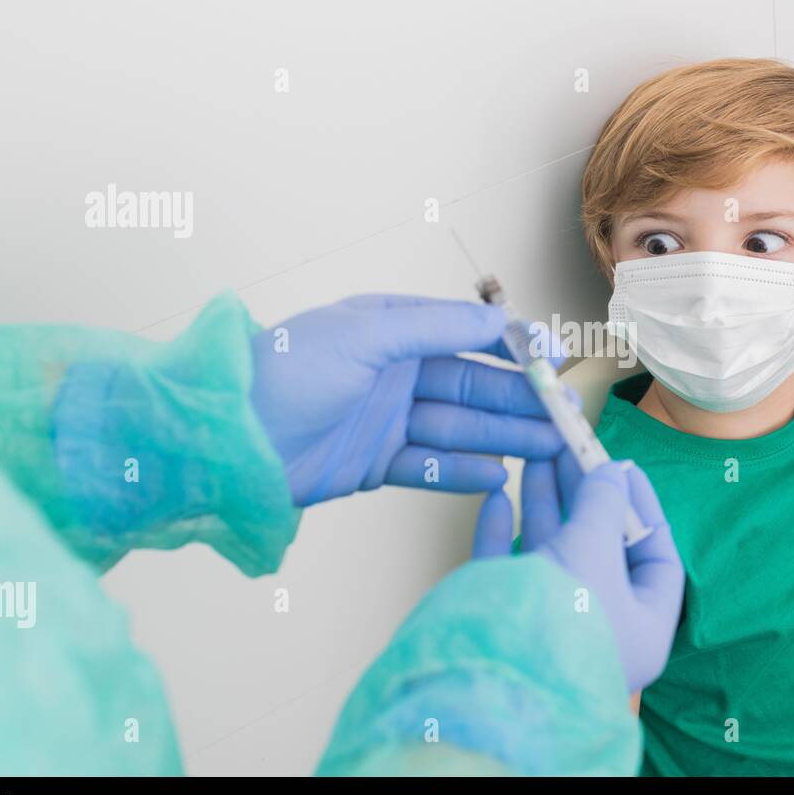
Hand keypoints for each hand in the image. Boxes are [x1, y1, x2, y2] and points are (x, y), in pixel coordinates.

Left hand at [250, 294, 565, 505]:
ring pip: (458, 427)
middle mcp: (394, 373)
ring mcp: (386, 420)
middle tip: (565, 414)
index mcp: (391, 330)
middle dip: (520, 400)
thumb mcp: (365, 335)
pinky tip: (499, 476)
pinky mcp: (373, 464)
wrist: (228, 436)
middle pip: (471, 386)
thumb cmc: (287, 371)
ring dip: (504, 436)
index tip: (554, 357)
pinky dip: (463, 472)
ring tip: (550, 446)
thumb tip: (498, 318)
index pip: (466, 334)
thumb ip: (435, 327)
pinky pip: (430, 466)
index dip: (513, 346)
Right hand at [471, 456, 684, 692]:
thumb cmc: (559, 619)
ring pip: (550, 552)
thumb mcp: (594, 547)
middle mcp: (598, 630)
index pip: (655, 556)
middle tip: (571, 450)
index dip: (640, 505)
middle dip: (584, 494)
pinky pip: (507, 569)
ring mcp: (548, 627)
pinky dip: (502, 532)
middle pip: (599, 547)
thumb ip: (603, 504)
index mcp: (641, 626)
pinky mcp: (501, 622)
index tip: (621, 464)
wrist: (486, 677)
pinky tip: (497, 497)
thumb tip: (611, 475)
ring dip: (543, 502)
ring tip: (535, 456)